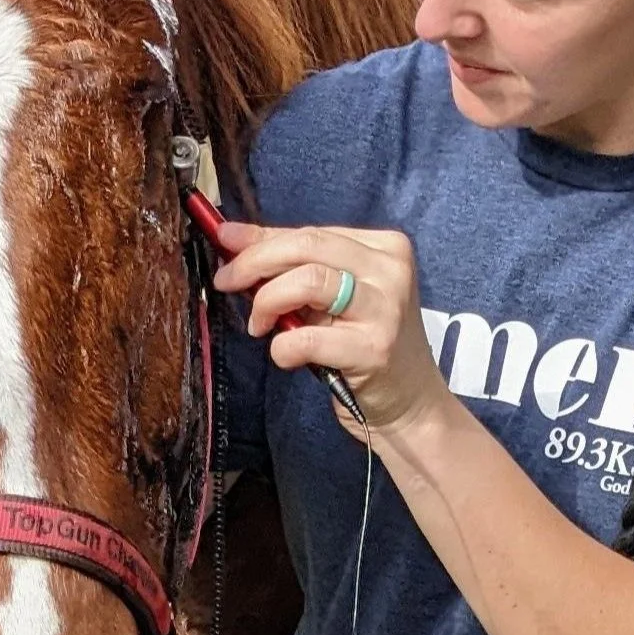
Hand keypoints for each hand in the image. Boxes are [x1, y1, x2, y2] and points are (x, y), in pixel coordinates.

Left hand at [211, 219, 453, 437]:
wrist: (409, 402)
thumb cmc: (362, 343)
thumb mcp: (332, 296)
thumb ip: (290, 264)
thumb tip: (230, 235)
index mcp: (384, 247)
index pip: (310, 233)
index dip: (260, 240)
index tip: (225, 247)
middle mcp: (390, 271)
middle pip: (307, 246)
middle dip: (255, 262)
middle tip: (227, 282)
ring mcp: (386, 309)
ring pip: (308, 281)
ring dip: (268, 301)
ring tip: (259, 325)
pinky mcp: (375, 348)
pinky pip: (308, 338)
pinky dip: (283, 347)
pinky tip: (287, 355)